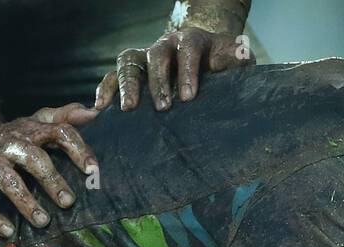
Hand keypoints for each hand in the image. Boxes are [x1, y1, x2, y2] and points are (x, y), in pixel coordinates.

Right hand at [0, 103, 99, 236]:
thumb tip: (94, 112)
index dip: (78, 149)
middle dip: (51, 179)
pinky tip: (9, 232)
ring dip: (26, 202)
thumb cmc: (11, 139)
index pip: (58, 132)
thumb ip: (63, 118)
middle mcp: (7, 144)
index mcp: (29, 132)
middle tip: (68, 202)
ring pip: (7, 180)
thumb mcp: (34, 124)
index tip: (93, 171)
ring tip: (43, 221)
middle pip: (33, 158)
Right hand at [95, 27, 253, 111]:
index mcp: (192, 41)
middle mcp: (165, 45)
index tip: (189, 97)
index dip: (188, 72)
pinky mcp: (133, 71)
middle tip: (163, 108)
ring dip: (127, 85)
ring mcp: (145, 57)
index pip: (188, 51)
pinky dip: (106, 90)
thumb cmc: (223, 64)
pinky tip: (101, 109)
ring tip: (127, 109)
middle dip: (158, 82)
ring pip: (128, 62)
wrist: (204, 57)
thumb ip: (240, 58)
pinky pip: (112, 75)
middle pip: (156, 56)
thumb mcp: (236, 60)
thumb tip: (243, 56)